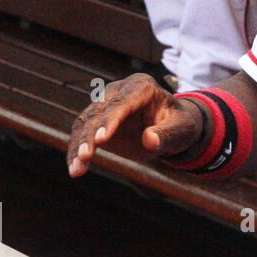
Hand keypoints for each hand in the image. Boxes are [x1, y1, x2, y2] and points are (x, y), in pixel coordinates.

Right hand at [66, 74, 202, 177]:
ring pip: (84, 123)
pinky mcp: (96, 121)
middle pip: (98, 112)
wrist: (173, 128)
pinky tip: (75, 168)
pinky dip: (76, 152)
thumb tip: (149, 140)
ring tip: (76, 169)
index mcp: (142, 86)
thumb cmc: (180, 124)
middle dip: (89, 136)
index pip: (122, 102)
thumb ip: (167, 134)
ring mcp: (105, 105)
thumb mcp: (181, 129)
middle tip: (85, 157)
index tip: (102, 140)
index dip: (111, 120)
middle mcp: (118, 91)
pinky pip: (81, 135)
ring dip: (78, 147)